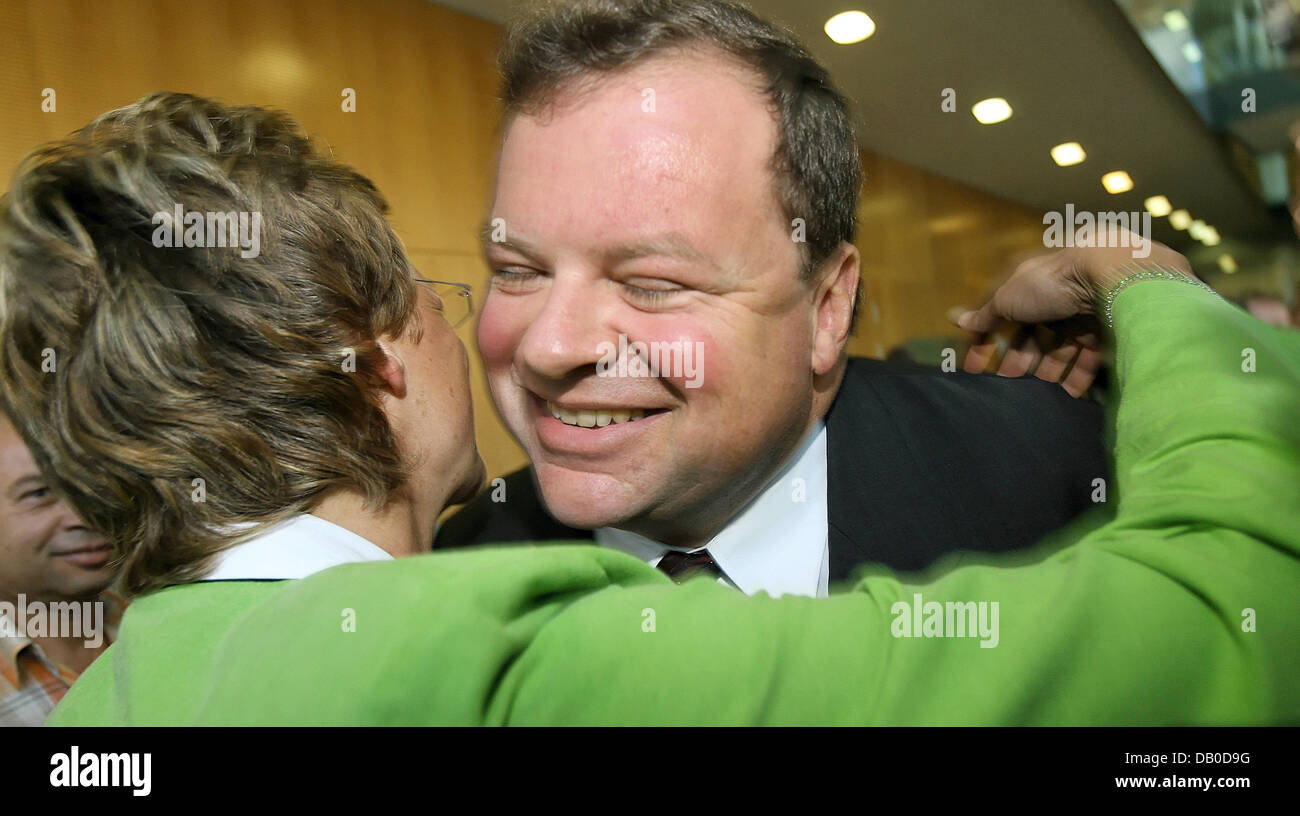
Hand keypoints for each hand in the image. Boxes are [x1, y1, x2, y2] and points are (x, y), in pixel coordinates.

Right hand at [950, 242, 1190, 396]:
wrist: (1111, 277)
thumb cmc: (1050, 284)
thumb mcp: (1008, 297)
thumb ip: (985, 313)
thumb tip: (955, 318)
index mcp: (1027, 284)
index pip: (1000, 314)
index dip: (985, 340)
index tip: (973, 367)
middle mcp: (1054, 297)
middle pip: (1032, 333)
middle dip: (1019, 359)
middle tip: (1008, 382)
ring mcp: (1081, 312)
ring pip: (1061, 347)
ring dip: (1049, 370)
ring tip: (1040, 393)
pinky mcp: (1105, 328)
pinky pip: (1089, 355)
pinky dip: (1078, 374)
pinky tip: (1069, 392)